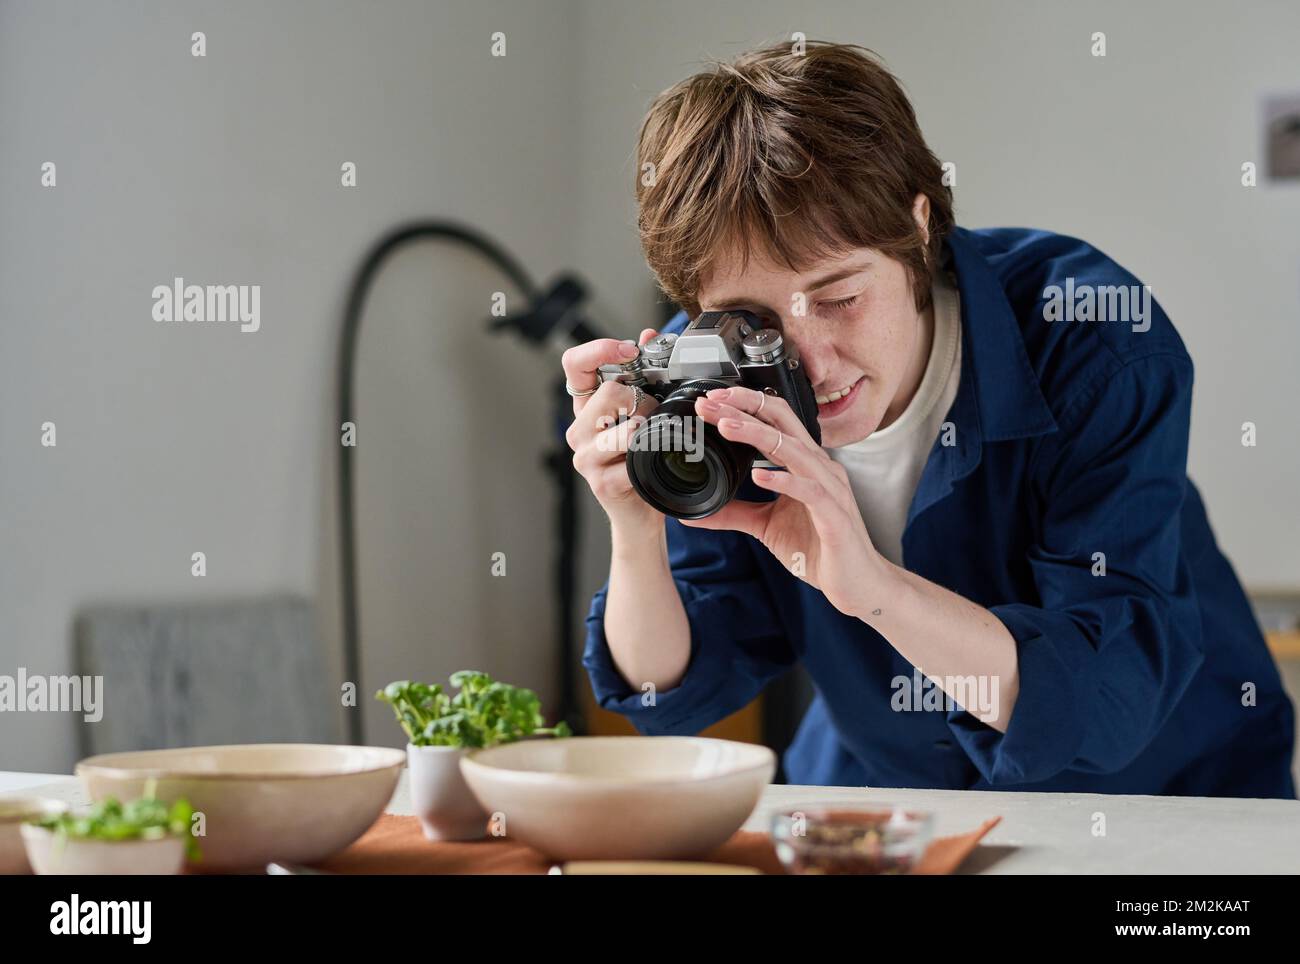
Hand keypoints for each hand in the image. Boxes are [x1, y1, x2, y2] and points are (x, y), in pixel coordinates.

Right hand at [562, 329, 662, 532]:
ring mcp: (586, 457)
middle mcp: (578, 430)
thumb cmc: (642, 461)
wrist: (640, 513)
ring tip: (656, 440)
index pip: (574, 364)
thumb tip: (648, 334)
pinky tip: (656, 462)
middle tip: (653, 416)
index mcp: (585, 408)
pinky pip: (635, 459)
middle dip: (642, 399)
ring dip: (651, 430)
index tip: (629, 350)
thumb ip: (643, 373)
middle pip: (608, 392)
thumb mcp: (643, 412)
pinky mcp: (602, 483)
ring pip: (624, 427)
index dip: (600, 349)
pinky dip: (654, 458)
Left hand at [684, 385, 888, 617]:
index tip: (710, 402)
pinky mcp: (834, 517)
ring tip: (727, 426)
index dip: (744, 407)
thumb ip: (734, 514)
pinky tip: (759, 475)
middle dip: (745, 408)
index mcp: (805, 465)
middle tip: (710, 403)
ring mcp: (830, 490)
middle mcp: (819, 469)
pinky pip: (810, 491)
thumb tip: (694, 514)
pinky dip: (784, 480)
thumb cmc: (819, 548)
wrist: (857, 583)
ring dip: (758, 435)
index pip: (774, 423)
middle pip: (783, 423)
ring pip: (793, 450)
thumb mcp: (766, 526)